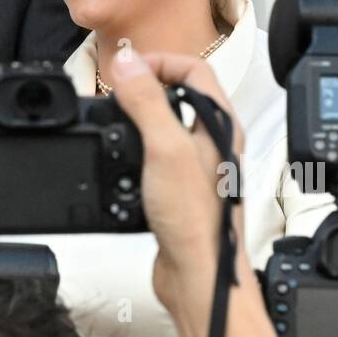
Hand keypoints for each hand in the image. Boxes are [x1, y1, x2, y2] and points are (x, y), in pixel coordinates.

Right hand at [109, 51, 277, 336]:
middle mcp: (213, 140)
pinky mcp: (180, 186)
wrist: (198, 275)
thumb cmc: (196, 221)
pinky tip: (121, 157)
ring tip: (117, 118)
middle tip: (117, 90)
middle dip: (145, 84)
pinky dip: (136, 146)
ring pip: (167, 122)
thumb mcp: (164, 149)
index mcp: (220, 123)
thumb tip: (128, 62)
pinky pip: (157, 151)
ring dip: (139, 114)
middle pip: (180, 92)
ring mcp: (197, 164)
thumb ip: (146, 101)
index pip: (195, 68)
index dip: (159, 61)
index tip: (128, 70)